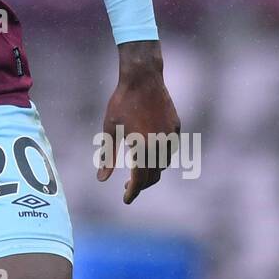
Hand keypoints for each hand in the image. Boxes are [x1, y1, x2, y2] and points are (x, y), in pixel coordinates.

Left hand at [96, 40, 180, 203]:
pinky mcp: (176, 128)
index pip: (140, 179)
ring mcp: (171, 136)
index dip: (133, 191)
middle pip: (153, 175)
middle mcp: (159, 144)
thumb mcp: (110, 130)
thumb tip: (102, 180)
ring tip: (136, 171)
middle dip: (141, 184)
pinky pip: (169, 150)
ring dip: (151, 172)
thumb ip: (107, 156)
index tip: (126, 199)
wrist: (143, 78)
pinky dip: (159, 157)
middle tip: (127, 187)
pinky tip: (148, 154)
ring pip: (163, 164)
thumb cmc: (121, 103)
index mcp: (142, 146)